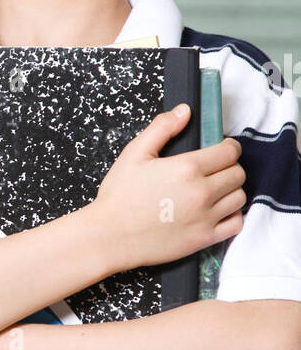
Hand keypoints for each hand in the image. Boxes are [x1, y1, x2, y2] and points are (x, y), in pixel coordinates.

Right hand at [92, 104, 245, 271]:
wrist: (110, 236)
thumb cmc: (119, 197)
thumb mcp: (134, 154)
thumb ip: (162, 128)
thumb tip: (184, 111)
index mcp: (187, 168)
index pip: (229, 152)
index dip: (228, 147)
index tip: (221, 149)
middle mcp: (201, 192)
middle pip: (238, 173)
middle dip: (230, 167)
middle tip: (216, 169)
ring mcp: (205, 217)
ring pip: (240, 197)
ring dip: (232, 190)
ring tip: (216, 189)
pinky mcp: (204, 238)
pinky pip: (236, 224)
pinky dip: (233, 215)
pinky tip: (218, 211)